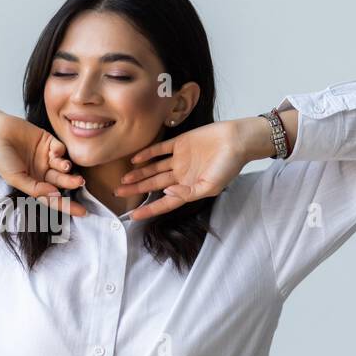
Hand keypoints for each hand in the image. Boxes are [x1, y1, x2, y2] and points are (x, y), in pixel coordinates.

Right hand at [0, 114, 87, 216]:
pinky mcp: (47, 141)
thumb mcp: (15, 177)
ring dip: (67, 168)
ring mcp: (45, 156)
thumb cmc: (0, 157)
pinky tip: (55, 151)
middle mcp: (41, 171)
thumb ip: (35, 188)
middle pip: (61, 181)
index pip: (53, 197)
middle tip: (79, 182)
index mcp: (33, 183)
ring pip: (62, 166)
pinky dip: (60, 151)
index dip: (67, 205)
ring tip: (66, 167)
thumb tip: (56, 196)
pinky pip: (60, 148)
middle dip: (70, 183)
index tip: (83, 212)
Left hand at [116, 121, 247, 221]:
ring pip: (154, 169)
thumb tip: (167, 194)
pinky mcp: (180, 143)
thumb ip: (188, 192)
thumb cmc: (229, 165)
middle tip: (118, 193)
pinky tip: (135, 160)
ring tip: (123, 179)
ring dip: (139, 174)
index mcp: (189, 188)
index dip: (149, 209)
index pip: (165, 202)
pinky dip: (147, 154)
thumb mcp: (211, 186)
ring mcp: (180, 159)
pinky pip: (160, 150)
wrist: (237, 139)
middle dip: (137, 190)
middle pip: (154, 185)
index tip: (133, 216)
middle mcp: (182, 175)